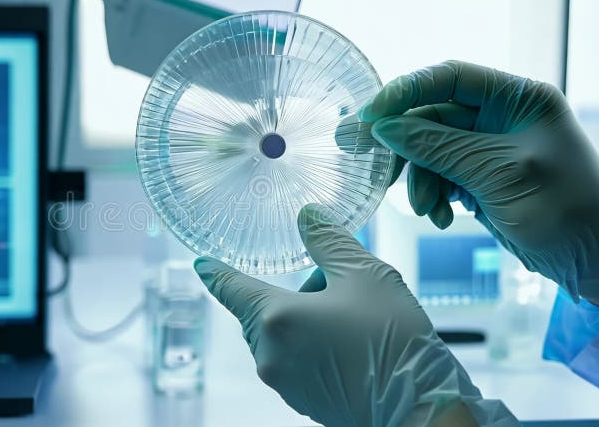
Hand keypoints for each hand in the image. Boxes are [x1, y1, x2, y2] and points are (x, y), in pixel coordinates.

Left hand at [194, 204, 515, 426]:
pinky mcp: (301, 401)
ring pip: (282, 335)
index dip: (216, 272)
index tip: (200, 263)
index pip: (232, 288)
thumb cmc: (392, 339)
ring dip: (306, 320)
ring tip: (353, 322)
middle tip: (340, 292)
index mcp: (276, 318)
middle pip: (266, 310)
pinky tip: (352, 347)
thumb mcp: (364, 273)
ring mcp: (284, 382)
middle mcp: (271, 354)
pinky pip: (295, 360)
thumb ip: (328, 240)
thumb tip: (307, 217)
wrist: (420, 405)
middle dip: (296, 295)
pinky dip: (313, 346)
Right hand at [360, 60, 598, 303]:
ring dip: (420, 181)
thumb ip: (438, 147)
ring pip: (431, 150)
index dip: (404, 92)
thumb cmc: (566, 210)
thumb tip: (384, 127)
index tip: (368, 116)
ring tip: (427, 210)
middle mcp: (502, 117)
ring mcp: (490, 148)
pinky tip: (443, 218)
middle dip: (402, 143)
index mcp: (518, 99)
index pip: (449, 79)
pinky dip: (435, 197)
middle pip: (432, 116)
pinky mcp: (482, 177)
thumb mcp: (497, 173)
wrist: (592, 260)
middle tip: (357, 153)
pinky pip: (441, 176)